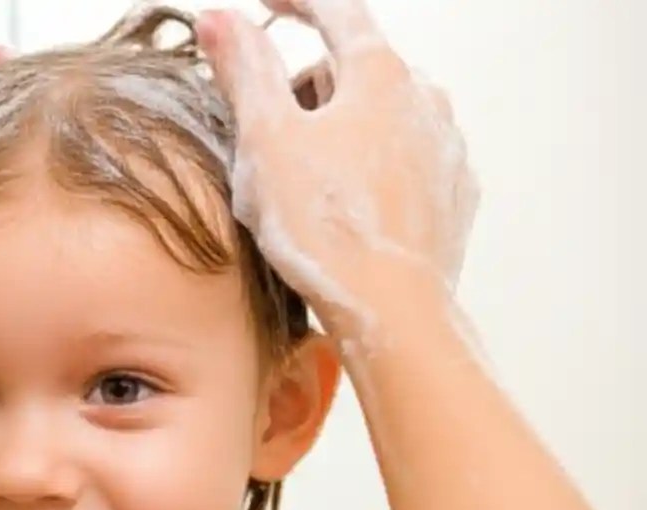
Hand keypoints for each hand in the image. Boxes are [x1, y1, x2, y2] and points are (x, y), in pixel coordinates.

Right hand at [197, 0, 479, 343]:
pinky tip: (343, 204)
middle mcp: (425, 99)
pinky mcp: (452, 195)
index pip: (336, 9)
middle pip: (356, 66)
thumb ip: (245, 71)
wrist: (392, 313)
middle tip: (268, 131)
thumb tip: (221, 18)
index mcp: (380, 75)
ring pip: (383, 113)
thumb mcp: (266, 141)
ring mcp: (445, 148)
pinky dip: (370, 164)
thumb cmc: (326, 231)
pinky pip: (405, 158)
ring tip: (304, 178)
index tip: (263, 2)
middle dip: (309, 83)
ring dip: (341, 126)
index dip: (293, 0)